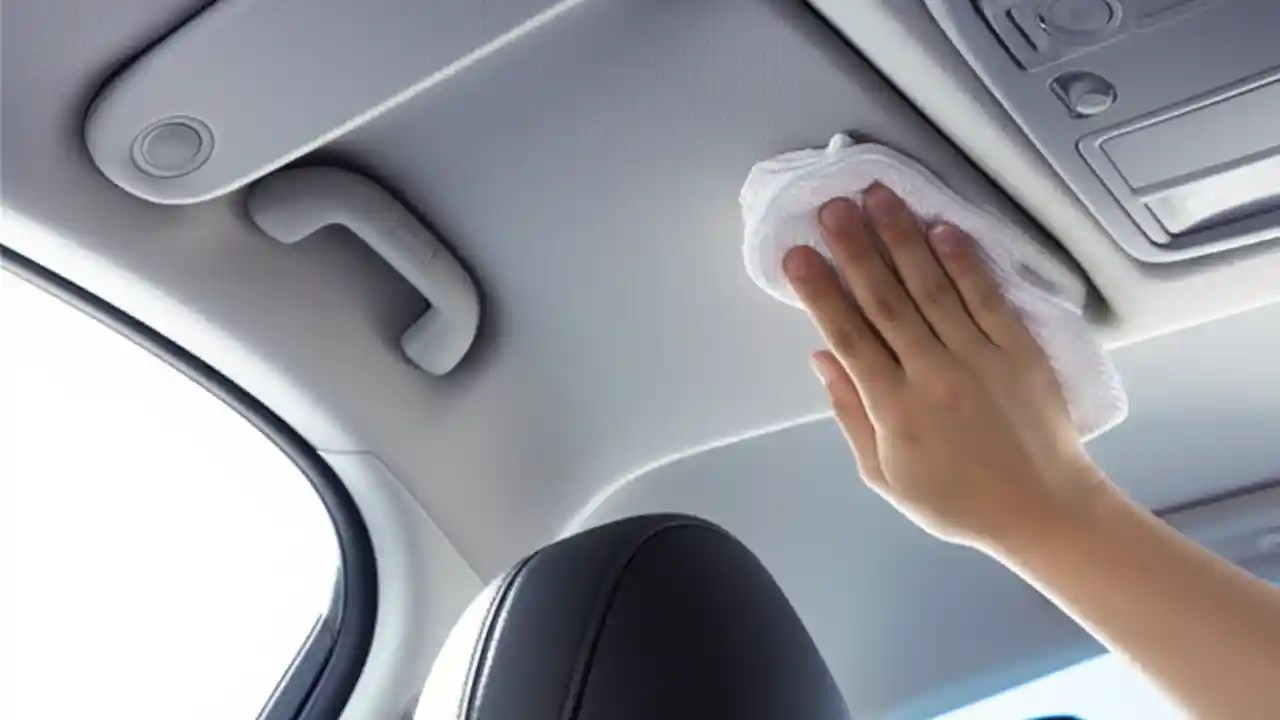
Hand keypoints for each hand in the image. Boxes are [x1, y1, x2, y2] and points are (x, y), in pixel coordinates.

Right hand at [784, 183, 1110, 548]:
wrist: (1045, 511)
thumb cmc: (958, 501)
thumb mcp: (885, 476)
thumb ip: (851, 415)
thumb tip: (821, 359)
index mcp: (896, 410)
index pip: (849, 337)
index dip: (820, 293)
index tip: (798, 255)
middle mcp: (935, 375)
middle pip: (886, 301)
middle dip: (855, 249)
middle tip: (832, 207)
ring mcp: (981, 358)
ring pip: (933, 288)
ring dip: (902, 239)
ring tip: (878, 196)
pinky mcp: (1020, 350)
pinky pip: (988, 298)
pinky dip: (965, 262)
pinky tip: (942, 228)